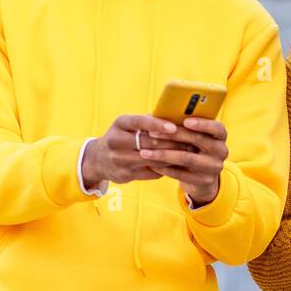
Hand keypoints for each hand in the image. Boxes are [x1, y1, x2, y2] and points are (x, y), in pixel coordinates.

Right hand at [82, 114, 197, 187]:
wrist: (98, 159)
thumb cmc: (124, 137)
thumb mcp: (130, 125)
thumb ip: (150, 121)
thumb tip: (178, 115)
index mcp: (120, 124)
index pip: (138, 122)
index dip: (157, 125)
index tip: (173, 127)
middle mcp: (115, 141)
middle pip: (148, 143)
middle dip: (173, 142)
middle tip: (192, 142)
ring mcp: (118, 160)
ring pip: (152, 159)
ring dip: (172, 156)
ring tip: (189, 153)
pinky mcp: (124, 175)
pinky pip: (150, 172)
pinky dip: (166, 169)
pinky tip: (179, 165)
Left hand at [136, 116, 228, 206]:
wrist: (201, 177)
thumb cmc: (192, 150)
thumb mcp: (193, 138)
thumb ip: (181, 127)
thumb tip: (154, 115)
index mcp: (220, 137)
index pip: (217, 128)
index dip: (203, 124)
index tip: (186, 121)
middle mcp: (221, 151)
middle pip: (198, 140)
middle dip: (173, 135)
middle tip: (151, 133)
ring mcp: (213, 167)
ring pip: (186, 158)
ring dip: (163, 154)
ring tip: (145, 152)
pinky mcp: (204, 181)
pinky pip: (181, 174)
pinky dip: (164, 169)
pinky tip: (151, 165)